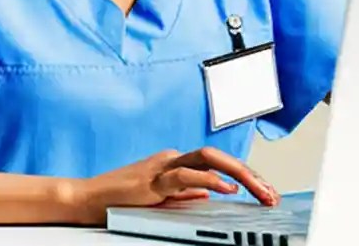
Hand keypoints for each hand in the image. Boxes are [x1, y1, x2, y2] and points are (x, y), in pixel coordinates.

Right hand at [68, 147, 279, 224]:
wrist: (87, 199)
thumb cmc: (119, 200)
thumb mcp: (161, 199)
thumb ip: (184, 194)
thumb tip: (209, 195)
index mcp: (176, 163)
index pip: (218, 165)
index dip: (245, 177)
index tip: (263, 192)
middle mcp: (172, 159)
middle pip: (219, 158)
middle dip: (250, 174)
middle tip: (270, 193)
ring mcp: (162, 166)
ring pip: (208, 160)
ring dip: (239, 175)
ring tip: (258, 190)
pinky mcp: (152, 180)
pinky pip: (185, 176)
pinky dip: (209, 181)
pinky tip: (226, 190)